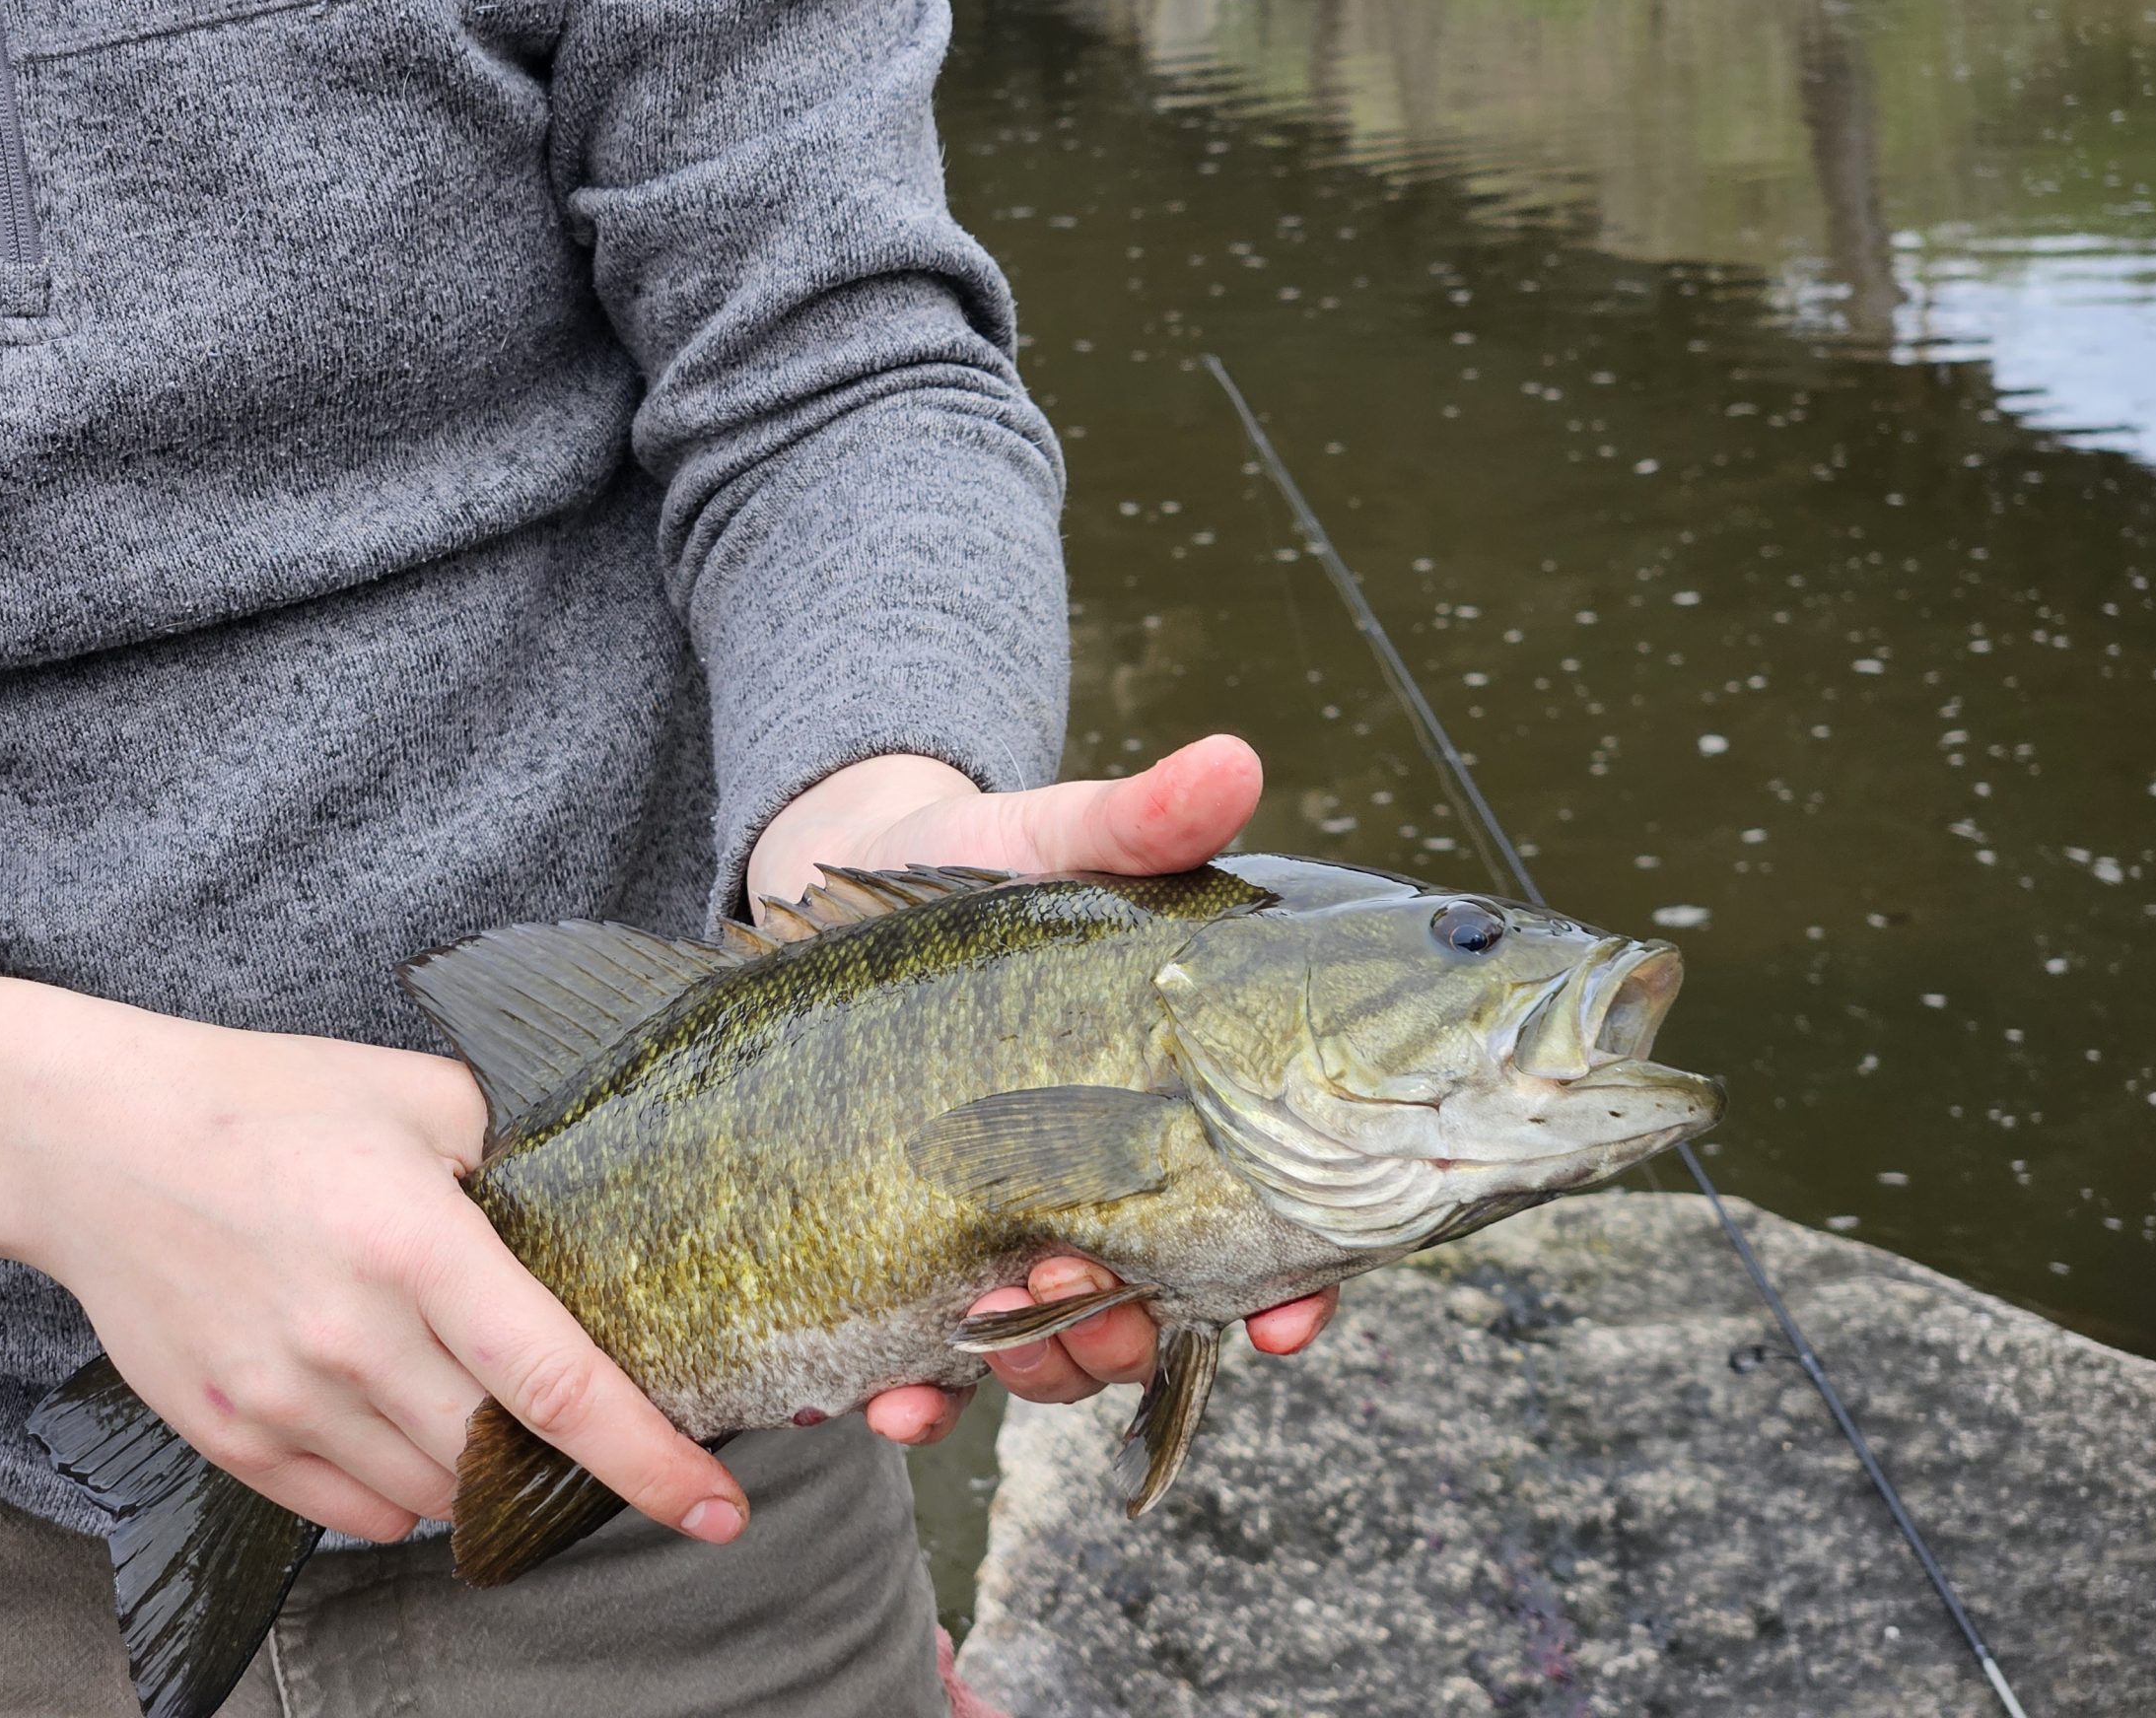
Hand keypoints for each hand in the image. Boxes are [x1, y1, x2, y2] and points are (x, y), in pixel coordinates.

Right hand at [0, 958, 746, 1546]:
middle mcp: (349, 1335)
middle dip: (567, 1458)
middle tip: (595, 1422)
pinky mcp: (227, 1435)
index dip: (648, 1457)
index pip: (555, 1380)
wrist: (92, 1144)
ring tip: (486, 1402)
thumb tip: (618, 1212)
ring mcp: (280, 1396)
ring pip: (432, 1494)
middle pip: (499, 1454)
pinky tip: (409, 1425)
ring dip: (484, 1472)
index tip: (717, 1506)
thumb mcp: (422, 1093)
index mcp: (414, 1242)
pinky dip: (404, 1494)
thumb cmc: (270, 1103)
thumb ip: (523, 1155)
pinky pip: (353, 1513)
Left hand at [748, 735, 1340, 1446]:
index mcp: (1190, 1106)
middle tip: (1091, 1309)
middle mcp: (1119, 1188)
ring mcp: (1021, 1232)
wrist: (852, 880)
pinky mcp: (919, 1257)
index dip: (1302, 1286)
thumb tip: (1231, 761)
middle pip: (1163, 1309)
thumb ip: (1143, 821)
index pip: (1281, 1218)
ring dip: (1034, 1370)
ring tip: (980, 1340)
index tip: (1290, 1316)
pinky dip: (920, 1393)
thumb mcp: (1061, 839)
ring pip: (1058, 1350)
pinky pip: (935, 1362)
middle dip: (1133, 1336)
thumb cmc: (993, 865)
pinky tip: (890, 1391)